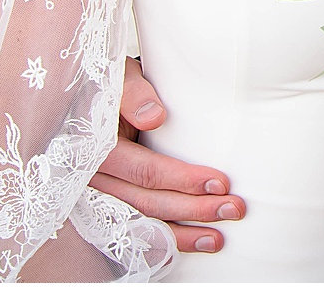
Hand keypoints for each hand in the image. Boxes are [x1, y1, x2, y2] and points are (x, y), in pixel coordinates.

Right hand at [90, 57, 245, 253]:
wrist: (88, 95)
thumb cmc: (111, 85)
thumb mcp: (119, 78)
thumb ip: (132, 94)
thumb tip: (154, 118)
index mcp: (95, 149)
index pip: (145, 171)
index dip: (183, 179)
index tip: (221, 183)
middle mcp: (93, 180)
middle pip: (146, 203)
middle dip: (194, 209)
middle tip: (235, 208)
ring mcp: (97, 196)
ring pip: (140, 223)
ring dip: (181, 235)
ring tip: (218, 239)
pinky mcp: (105, 205)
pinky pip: (134, 229)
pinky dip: (163, 240)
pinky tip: (191, 245)